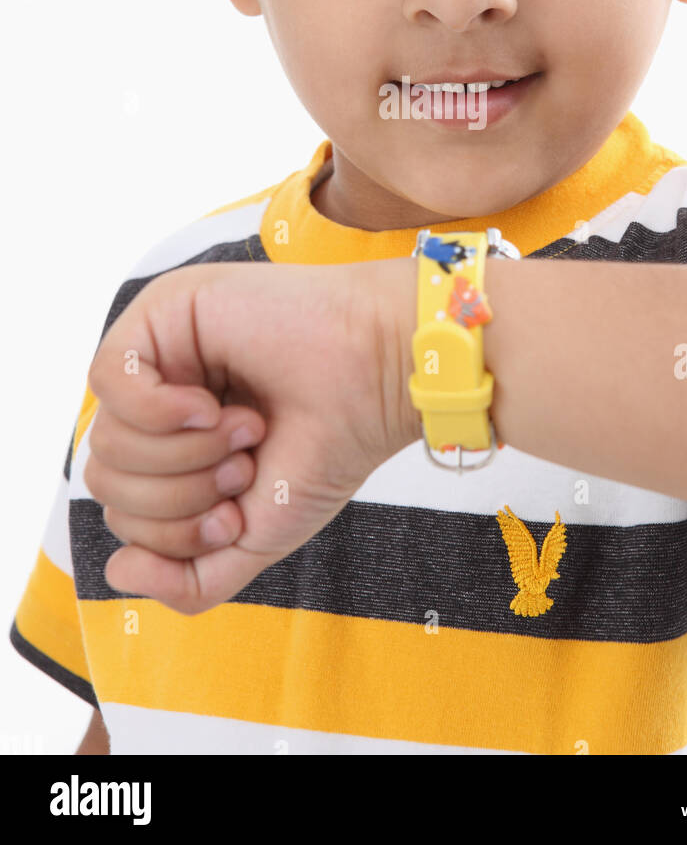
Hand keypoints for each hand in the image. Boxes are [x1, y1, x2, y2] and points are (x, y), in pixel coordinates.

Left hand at [84, 258, 418, 613]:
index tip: (236, 511)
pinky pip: (110, 378)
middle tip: (244, 465)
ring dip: (183, 455)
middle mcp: (159, 399)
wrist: (376, 381)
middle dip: (179, 495)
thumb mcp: (254, 536)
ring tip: (245, 429)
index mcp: (175, 449)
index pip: (123, 511)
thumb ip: (189, 580)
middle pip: (107, 478)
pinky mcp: (163, 311)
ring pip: (107, 436)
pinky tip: (211, 407)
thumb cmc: (326, 447)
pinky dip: (159, 411)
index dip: (172, 532)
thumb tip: (118, 570)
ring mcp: (159, 354)